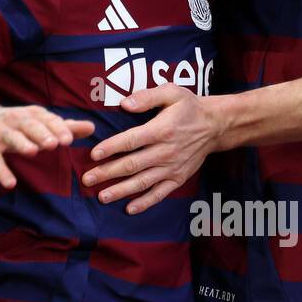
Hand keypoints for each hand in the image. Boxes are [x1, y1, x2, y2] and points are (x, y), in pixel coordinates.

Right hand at [0, 102, 93, 189]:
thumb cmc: (15, 124)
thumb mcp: (37, 122)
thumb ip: (64, 127)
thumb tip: (92, 128)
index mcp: (31, 115)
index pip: (47, 120)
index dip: (57, 128)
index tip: (69, 139)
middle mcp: (15, 120)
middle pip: (30, 126)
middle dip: (42, 133)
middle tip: (56, 143)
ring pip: (11, 138)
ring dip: (22, 143)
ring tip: (34, 151)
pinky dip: (1, 171)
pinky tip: (10, 183)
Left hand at [82, 84, 223, 213]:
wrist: (215, 125)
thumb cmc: (188, 107)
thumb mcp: (171, 92)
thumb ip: (147, 97)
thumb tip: (124, 103)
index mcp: (161, 130)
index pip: (131, 141)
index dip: (111, 148)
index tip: (94, 154)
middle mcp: (166, 151)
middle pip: (132, 165)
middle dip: (108, 173)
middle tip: (87, 179)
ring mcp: (172, 167)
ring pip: (143, 182)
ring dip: (121, 191)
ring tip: (101, 197)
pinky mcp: (178, 178)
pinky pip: (160, 193)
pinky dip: (145, 202)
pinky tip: (129, 209)